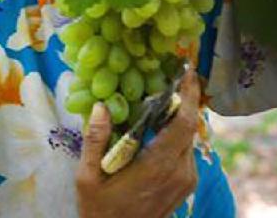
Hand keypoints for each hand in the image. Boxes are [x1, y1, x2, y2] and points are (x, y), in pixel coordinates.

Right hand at [76, 72, 202, 217]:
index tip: (188, 72)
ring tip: (162, 99)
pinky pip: (185, 152)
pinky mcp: (186, 186)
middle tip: (172, 76)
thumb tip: (101, 105)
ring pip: (188, 139)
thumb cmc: (100, 211)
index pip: (183, 124)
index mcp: (158, 166)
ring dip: (178, 118)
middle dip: (183, 100)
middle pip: (189, 127)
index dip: (189, 96)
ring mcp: (186, 180)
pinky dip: (176, 135)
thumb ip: (95, 140)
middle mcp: (180, 172)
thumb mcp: (88, 177)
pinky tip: (159, 127)